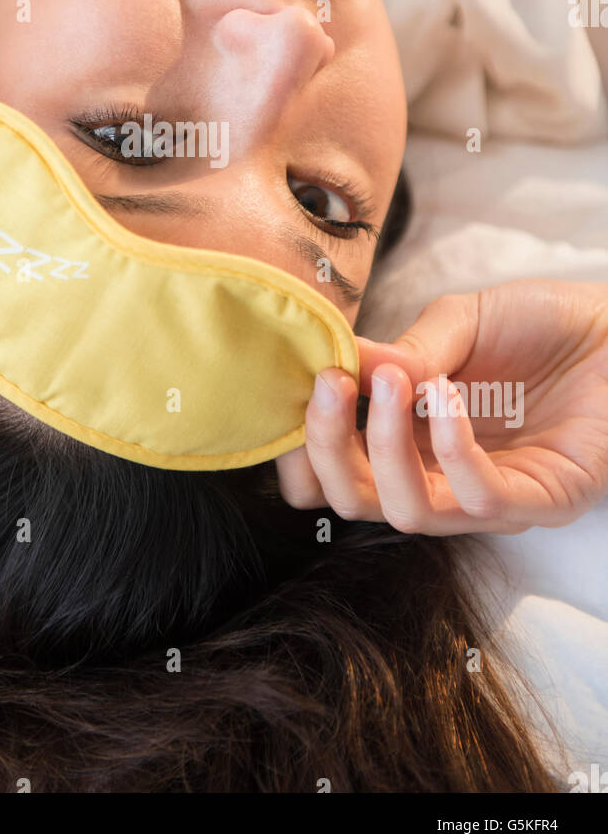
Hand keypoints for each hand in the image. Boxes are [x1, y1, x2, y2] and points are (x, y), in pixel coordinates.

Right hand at [276, 279, 607, 534]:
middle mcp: (440, 474)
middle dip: (326, 449)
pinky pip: (479, 498)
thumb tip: (339, 364)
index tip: (293, 389)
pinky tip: (444, 394)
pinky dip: (450, 448)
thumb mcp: (457, 322)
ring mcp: (488, 495)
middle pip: (356, 501)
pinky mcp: (539, 499)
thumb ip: (402, 350)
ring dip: (383, 447)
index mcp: (407, 436)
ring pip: (408, 511)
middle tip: (328, 384)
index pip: (335, 470)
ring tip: (390, 381)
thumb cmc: (540, 323)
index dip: (300, 448)